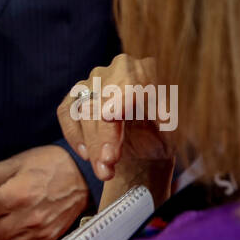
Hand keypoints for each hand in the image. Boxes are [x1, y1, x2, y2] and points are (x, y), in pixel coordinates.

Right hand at [56, 54, 174, 198]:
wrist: (149, 139)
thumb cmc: (163, 132)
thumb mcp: (172, 128)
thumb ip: (167, 121)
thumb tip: (165, 119)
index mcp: (147, 70)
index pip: (130, 83)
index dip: (120, 100)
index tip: (110, 117)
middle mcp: (118, 69)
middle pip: (103, 101)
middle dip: (103, 136)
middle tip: (108, 164)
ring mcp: (95, 80)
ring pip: (83, 109)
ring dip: (91, 143)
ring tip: (103, 170)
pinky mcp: (77, 94)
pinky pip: (67, 112)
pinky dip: (74, 135)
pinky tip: (87, 155)